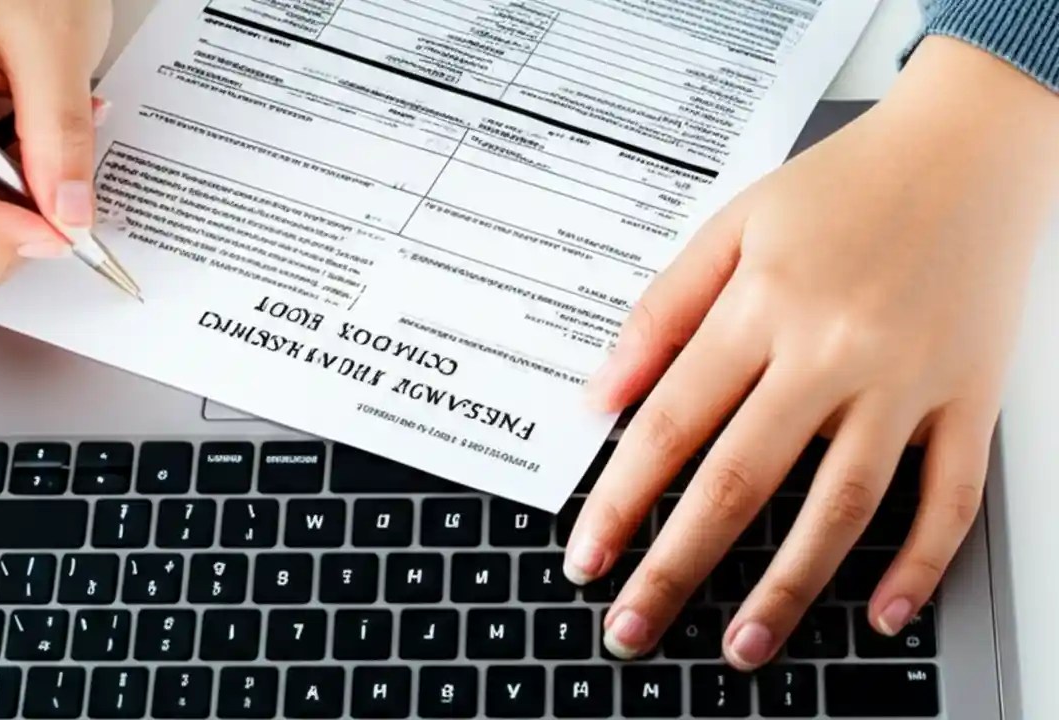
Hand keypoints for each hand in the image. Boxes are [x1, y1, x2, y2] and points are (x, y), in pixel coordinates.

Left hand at [566, 36, 1058, 669]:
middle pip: (740, 480)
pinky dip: (920, 560)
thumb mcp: (731, 226)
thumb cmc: (841, 184)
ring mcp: (909, 380)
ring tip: (740, 646)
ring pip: (842, 505)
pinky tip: (883, 613)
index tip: (585, 556)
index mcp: (763, 306)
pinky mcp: (970, 397)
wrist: (968, 144)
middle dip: (676, 566)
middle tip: (632, 628)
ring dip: (789, 587)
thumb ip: (660, 312)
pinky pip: (951, 495)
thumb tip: (598, 398)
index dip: (620, 500)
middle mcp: (832, 349)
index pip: (670, 424)